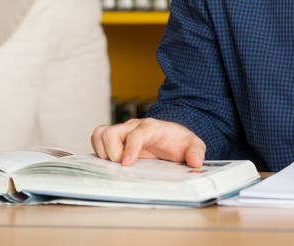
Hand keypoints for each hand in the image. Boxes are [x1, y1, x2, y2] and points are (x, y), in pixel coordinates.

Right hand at [91, 117, 205, 167]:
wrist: (172, 136)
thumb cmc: (179, 141)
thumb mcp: (193, 145)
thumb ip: (196, 152)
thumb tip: (196, 162)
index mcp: (152, 127)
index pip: (137, 134)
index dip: (130, 148)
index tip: (126, 164)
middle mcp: (134, 126)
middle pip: (112, 132)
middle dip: (113, 153)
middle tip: (123, 167)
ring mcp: (123, 131)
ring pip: (101, 133)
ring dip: (103, 151)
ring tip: (114, 164)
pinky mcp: (115, 137)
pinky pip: (97, 137)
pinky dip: (97, 149)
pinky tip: (108, 161)